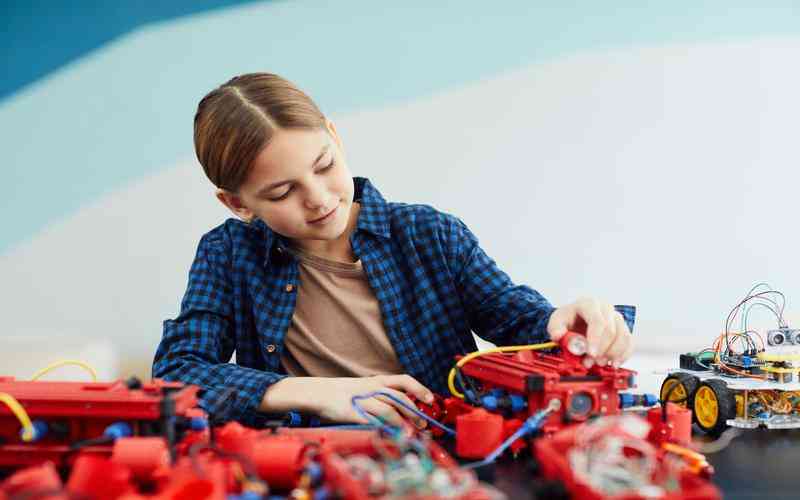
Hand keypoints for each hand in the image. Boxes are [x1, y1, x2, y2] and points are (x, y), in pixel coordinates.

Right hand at [261, 374, 433, 426]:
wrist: (315, 393)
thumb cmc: (340, 393)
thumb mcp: (363, 387)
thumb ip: (380, 395)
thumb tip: (401, 409)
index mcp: (375, 381)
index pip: (403, 380)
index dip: (419, 388)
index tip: (430, 399)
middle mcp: (371, 388)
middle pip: (399, 398)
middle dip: (414, 412)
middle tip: (423, 424)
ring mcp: (362, 400)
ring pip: (389, 409)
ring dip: (402, 422)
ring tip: (410, 433)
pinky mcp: (352, 413)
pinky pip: (372, 421)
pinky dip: (384, 428)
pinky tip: (390, 434)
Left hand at [547, 298, 632, 367]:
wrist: (575, 320)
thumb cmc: (567, 320)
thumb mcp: (556, 322)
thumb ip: (556, 329)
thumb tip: (558, 336)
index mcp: (589, 304)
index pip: (597, 321)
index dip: (596, 339)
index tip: (591, 354)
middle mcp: (606, 308)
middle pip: (611, 330)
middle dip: (602, 350)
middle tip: (590, 362)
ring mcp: (617, 318)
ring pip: (623, 336)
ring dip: (613, 354)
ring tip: (600, 364)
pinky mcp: (623, 329)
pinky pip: (629, 342)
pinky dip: (623, 355)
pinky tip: (614, 364)